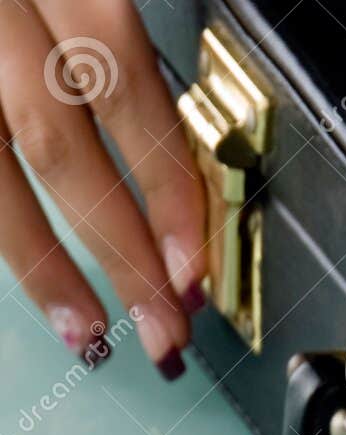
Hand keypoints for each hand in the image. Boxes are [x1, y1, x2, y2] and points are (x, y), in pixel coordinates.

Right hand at [0, 0, 204, 375]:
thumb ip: (116, 59)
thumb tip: (177, 181)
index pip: (125, 84)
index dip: (166, 184)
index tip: (195, 269)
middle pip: (60, 143)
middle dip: (120, 249)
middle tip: (164, 329)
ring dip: (44, 265)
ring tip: (88, 334)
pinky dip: (2, 237)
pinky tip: (38, 291)